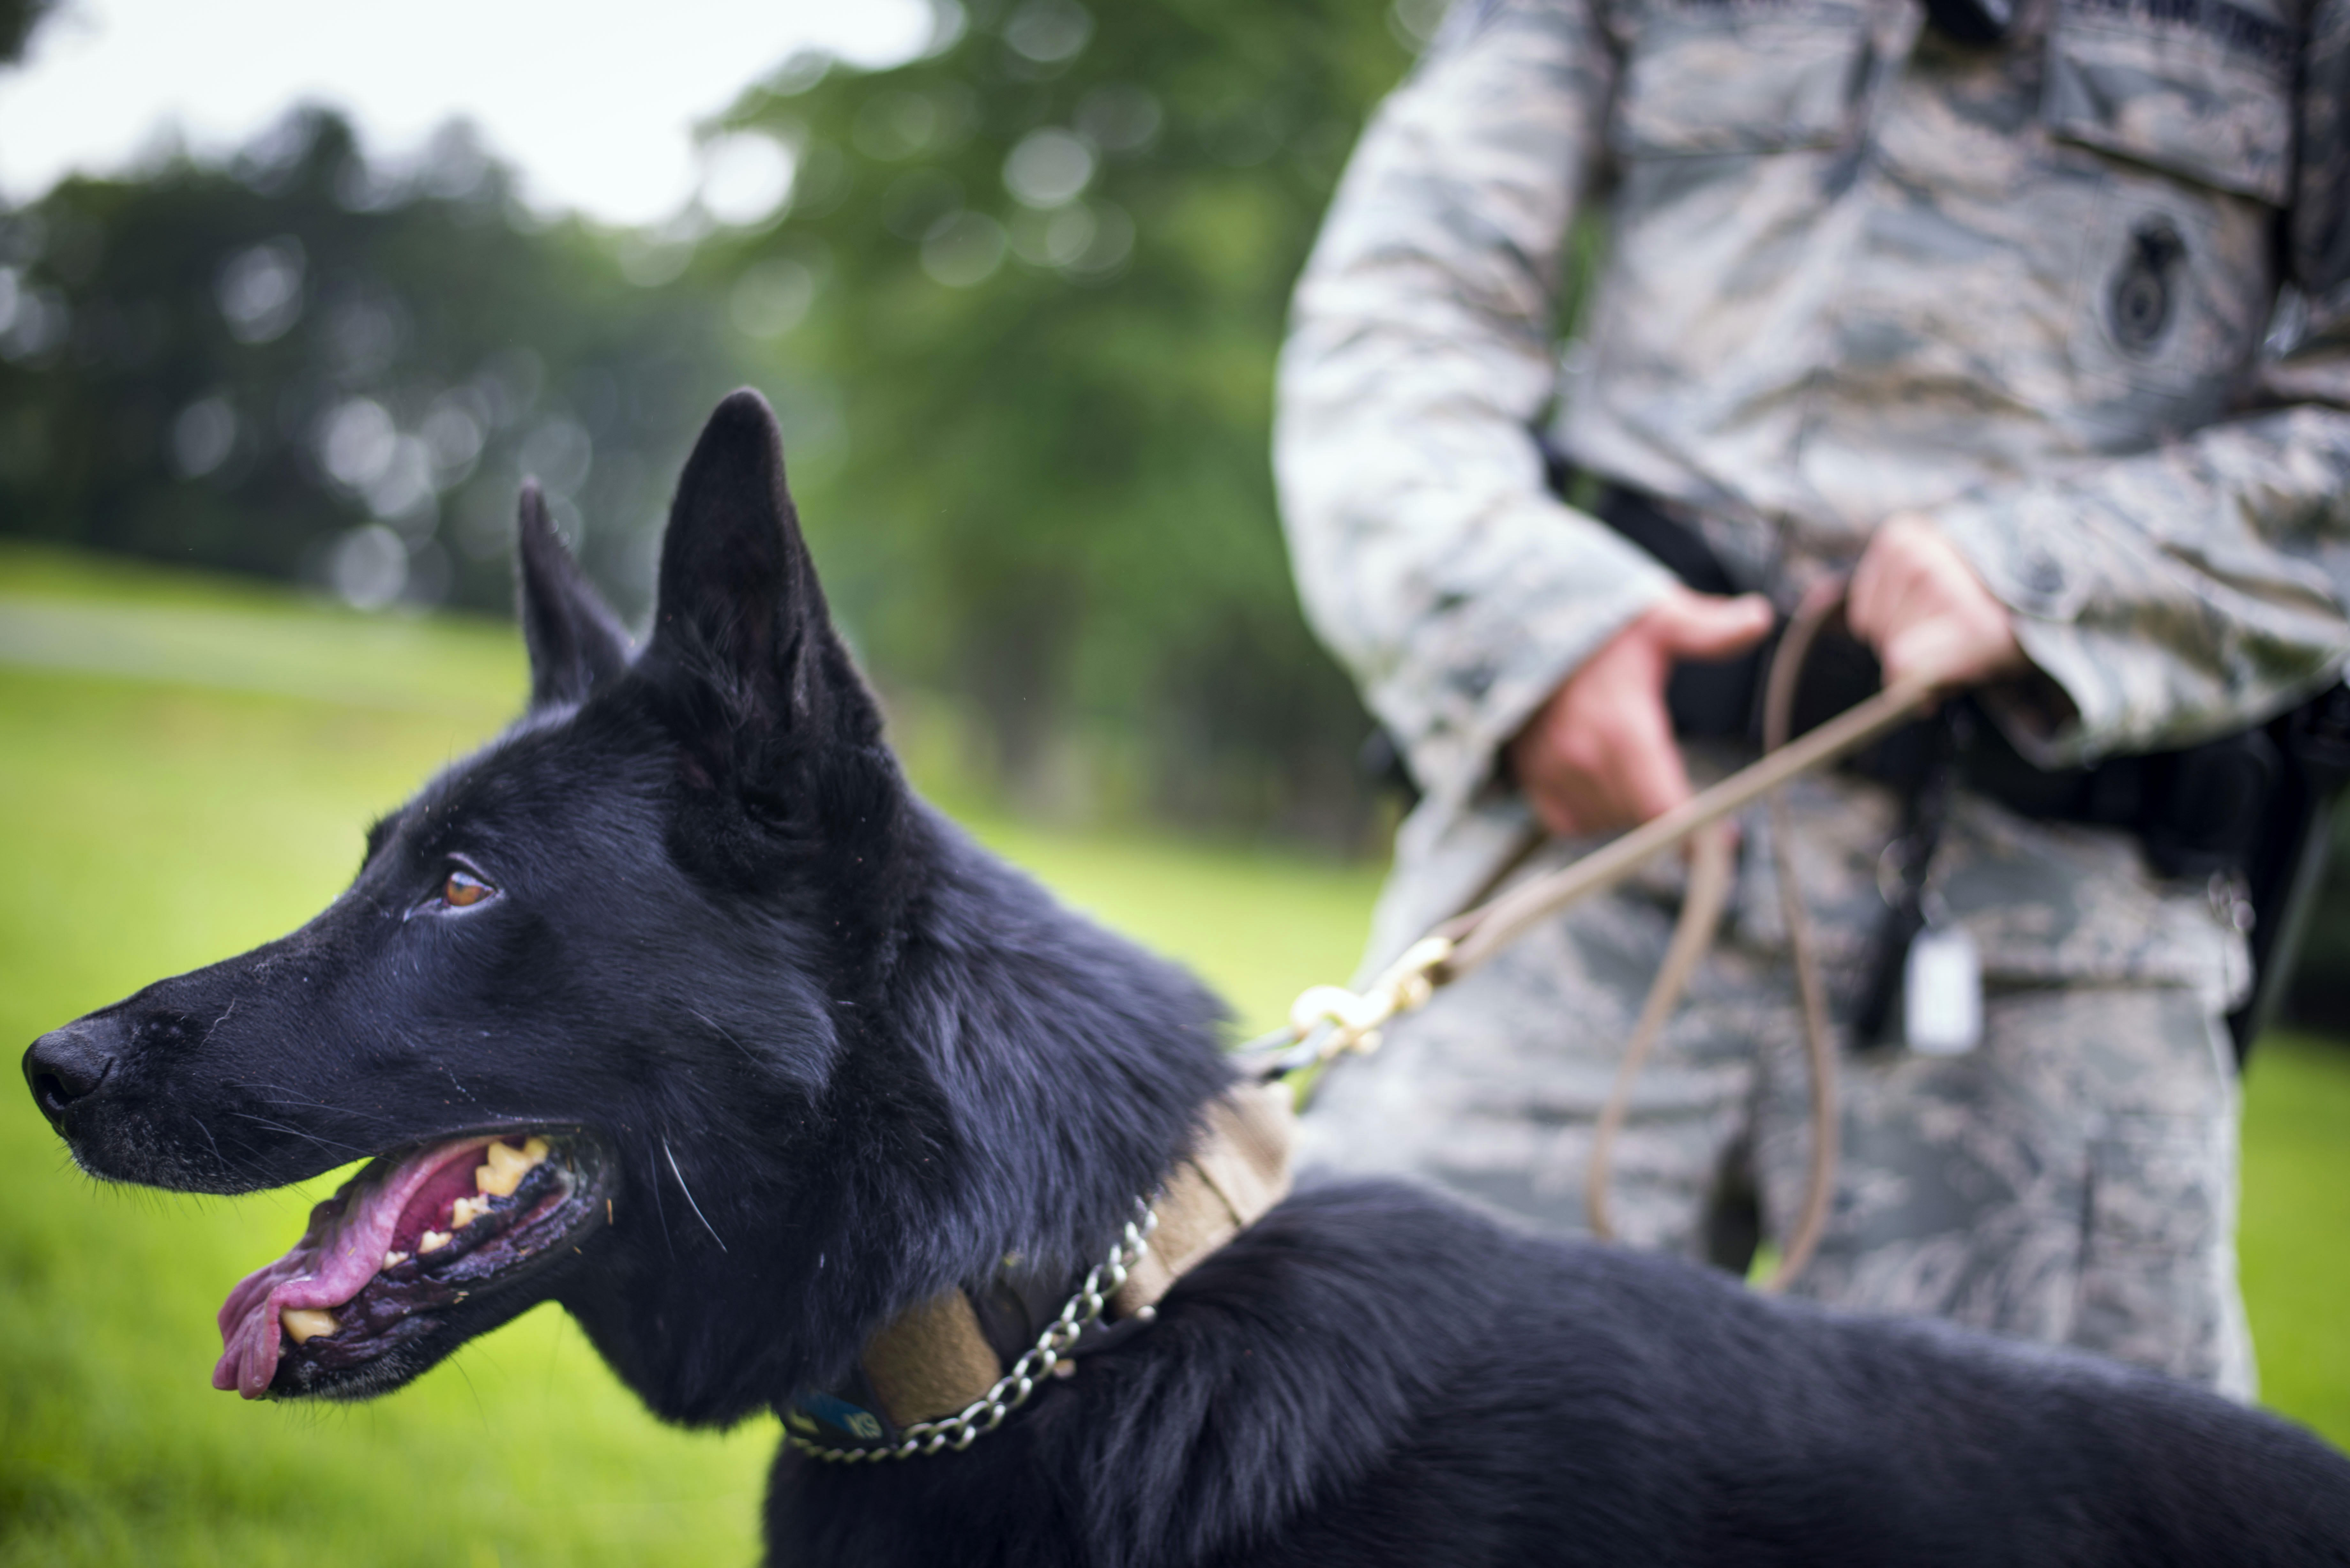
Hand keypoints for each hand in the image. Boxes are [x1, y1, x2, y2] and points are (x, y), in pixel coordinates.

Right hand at [1508, 586, 1773, 836]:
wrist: (1520, 620)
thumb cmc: (1599, 622)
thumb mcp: (1658, 618)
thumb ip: (1708, 629)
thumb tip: (1760, 618)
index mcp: (1623, 725)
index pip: (1663, 807)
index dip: (1696, 836)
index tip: (1723, 841)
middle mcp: (1583, 755)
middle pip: (1641, 818)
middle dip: (1667, 809)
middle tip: (1683, 789)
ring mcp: (1552, 769)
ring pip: (1607, 820)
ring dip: (1630, 810)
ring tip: (1638, 771)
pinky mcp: (1530, 775)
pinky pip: (1570, 821)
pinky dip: (1592, 814)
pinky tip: (1604, 782)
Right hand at [1847, 515, 2025, 689]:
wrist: (2023, 561)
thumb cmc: (2003, 622)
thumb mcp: (1991, 663)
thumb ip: (1945, 683)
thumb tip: (1915, 701)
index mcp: (1971, 619)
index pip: (1903, 663)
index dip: (1906, 685)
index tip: (1925, 694)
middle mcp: (1937, 577)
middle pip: (1887, 645)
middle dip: (1906, 653)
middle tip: (1941, 640)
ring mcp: (1914, 551)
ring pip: (1872, 626)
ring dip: (1893, 629)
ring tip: (1932, 616)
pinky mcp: (1897, 536)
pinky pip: (1863, 603)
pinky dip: (1880, 608)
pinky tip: (1914, 597)